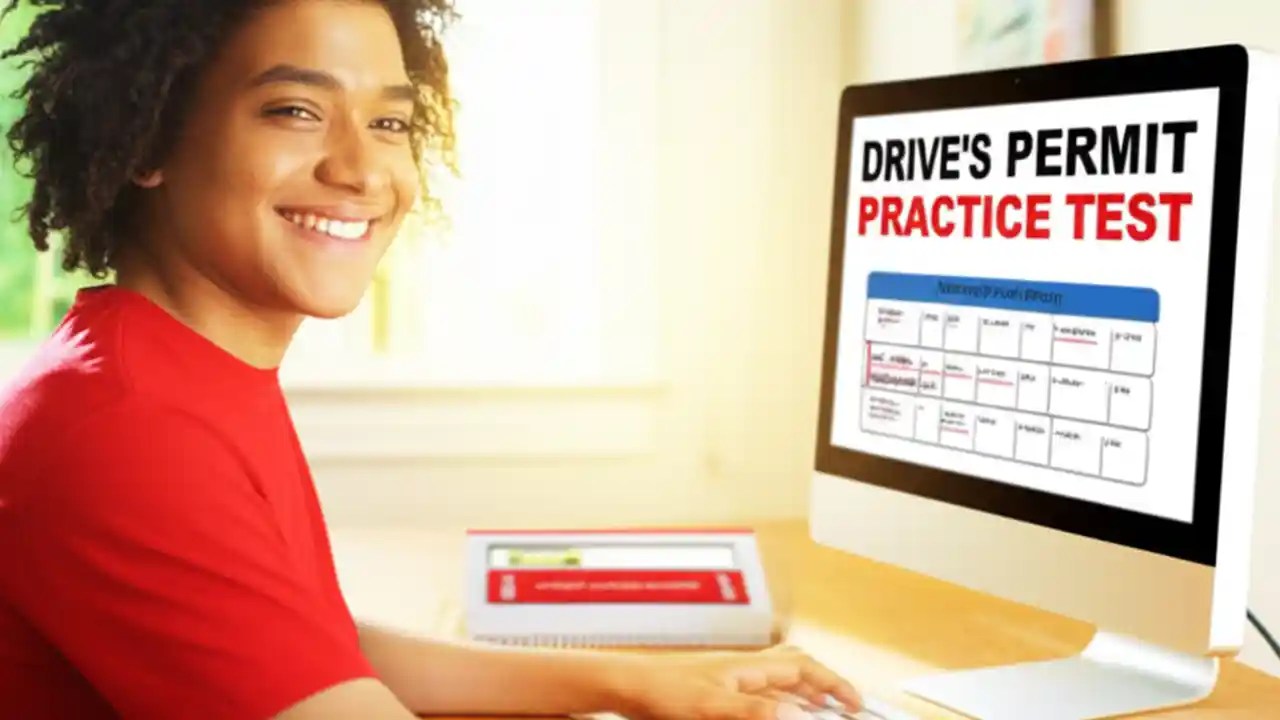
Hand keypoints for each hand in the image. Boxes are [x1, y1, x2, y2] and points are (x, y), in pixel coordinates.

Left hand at [606, 644, 861, 719]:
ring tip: (822, 711)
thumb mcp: (712, 706)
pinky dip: (780, 700)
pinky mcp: (718, 689)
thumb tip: (798, 713)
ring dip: (805, 693)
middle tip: (846, 706)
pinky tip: (777, 712)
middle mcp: (745, 668)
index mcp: (750, 668)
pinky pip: (762, 690)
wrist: (626, 685)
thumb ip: (755, 710)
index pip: (805, 669)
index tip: (856, 704)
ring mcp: (731, 677)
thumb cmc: (662, 691)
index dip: (835, 684)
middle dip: (825, 683)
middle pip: (798, 667)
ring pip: (781, 678)